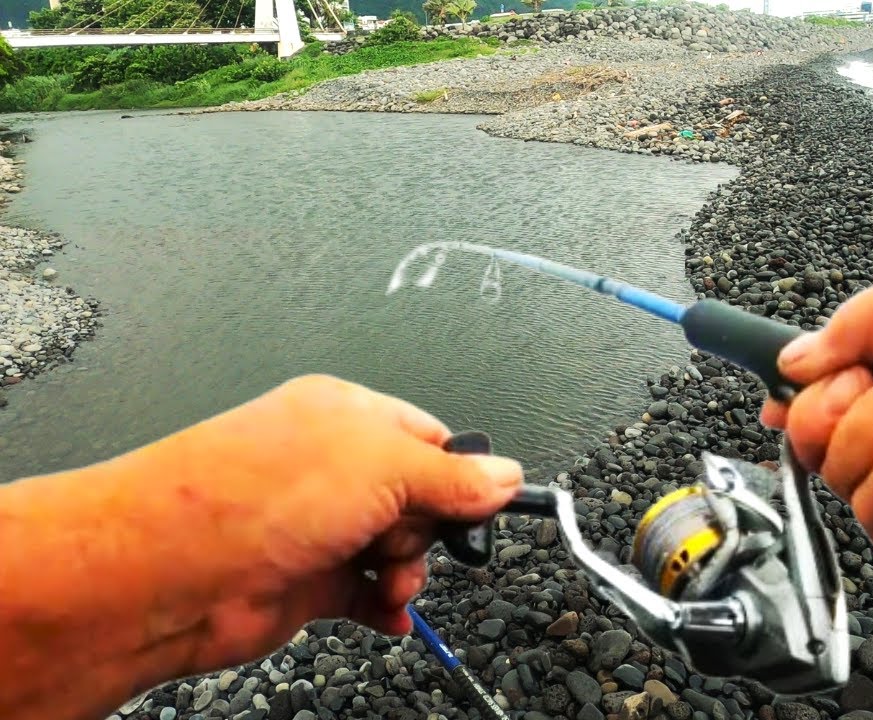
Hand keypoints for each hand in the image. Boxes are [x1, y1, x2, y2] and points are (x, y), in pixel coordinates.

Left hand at [114, 374, 522, 672]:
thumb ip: (453, 476)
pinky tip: (387, 613)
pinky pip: (367, 594)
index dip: (459, 474)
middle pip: (420, 499)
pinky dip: (384, 607)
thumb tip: (506, 476)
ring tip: (389, 582)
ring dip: (406, 573)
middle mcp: (330, 467)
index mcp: (346, 416)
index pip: (429, 438)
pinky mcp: (305, 580)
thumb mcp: (382, 467)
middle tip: (404, 537)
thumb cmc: (253, 497)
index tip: (477, 506)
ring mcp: (317, 525)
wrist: (169, 575)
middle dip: (426, 529)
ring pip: (397, 551)